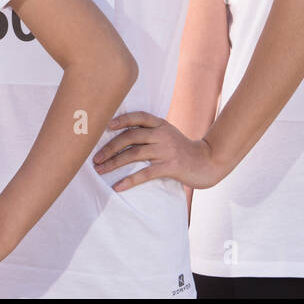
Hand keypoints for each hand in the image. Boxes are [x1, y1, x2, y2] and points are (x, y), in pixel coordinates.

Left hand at [92, 112, 220, 190]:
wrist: (207, 162)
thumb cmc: (182, 150)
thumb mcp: (168, 135)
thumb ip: (151, 133)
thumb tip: (122, 136)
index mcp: (161, 125)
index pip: (139, 117)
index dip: (122, 119)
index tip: (106, 126)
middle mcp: (163, 135)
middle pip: (131, 137)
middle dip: (110, 147)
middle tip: (95, 158)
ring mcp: (167, 150)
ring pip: (135, 154)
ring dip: (115, 163)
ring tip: (101, 170)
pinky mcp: (171, 166)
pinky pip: (146, 173)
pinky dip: (130, 180)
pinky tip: (118, 186)